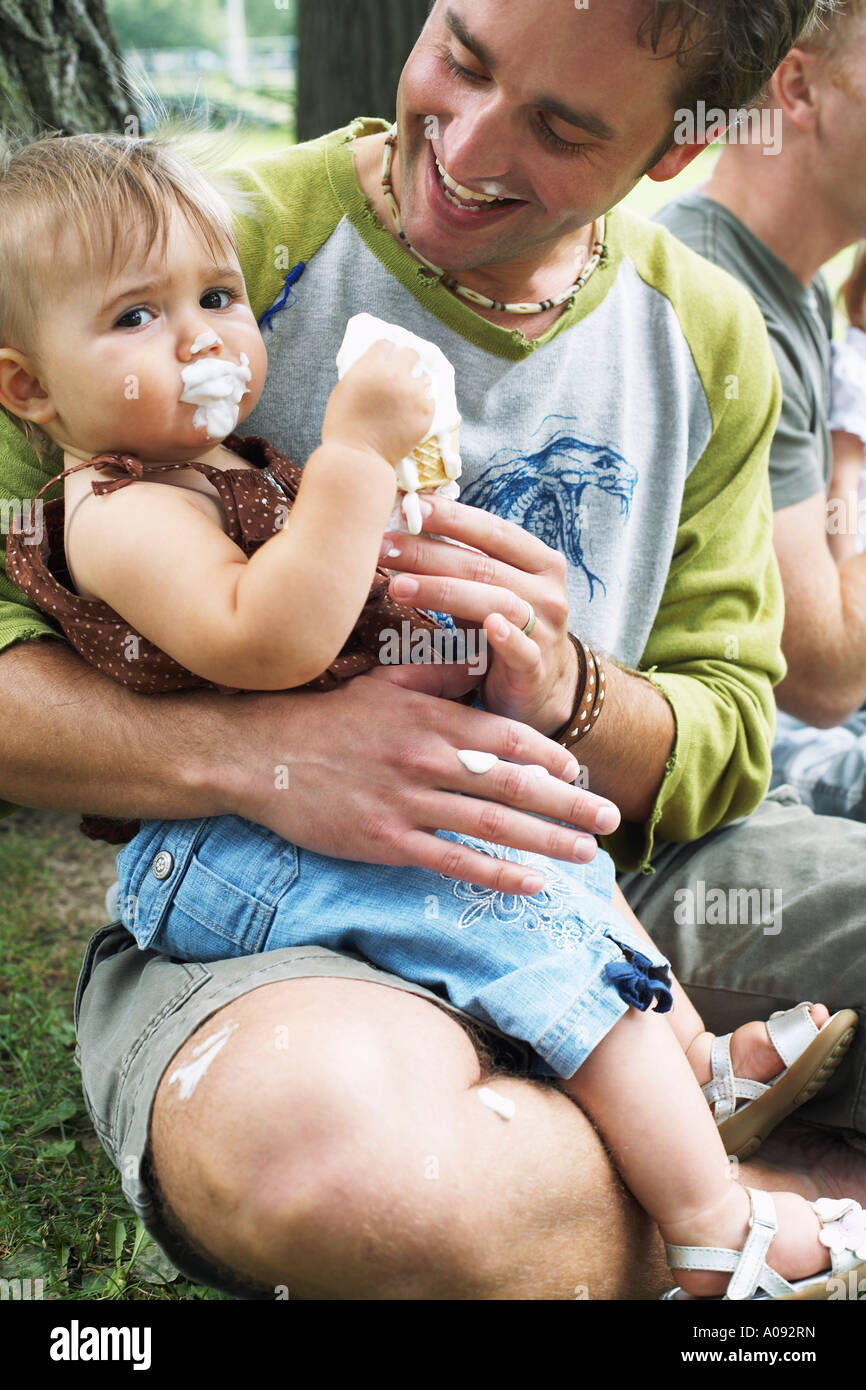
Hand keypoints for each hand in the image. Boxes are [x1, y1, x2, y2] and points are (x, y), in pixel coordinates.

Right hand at [236, 675, 620, 895]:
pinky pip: (452, 861)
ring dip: (547, 840)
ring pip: (492, 826)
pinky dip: (496, 874)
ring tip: (586, 853)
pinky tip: (531, 884)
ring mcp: (407, 803)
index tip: (579, 771)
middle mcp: (426, 759)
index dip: (551, 757)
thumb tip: (484, 661)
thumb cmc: (325, 718)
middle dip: (570, 803)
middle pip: (514, 785)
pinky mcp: (385, 841)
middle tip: (610, 817)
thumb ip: (438, 677)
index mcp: (430, 719)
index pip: (507, 737)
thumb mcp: (383, 684)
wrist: (260, 755)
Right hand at [322, 340, 434, 465]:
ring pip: (424, 377)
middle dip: (406, 362)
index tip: (385, 361)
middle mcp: (395, 375)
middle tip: (401, 375)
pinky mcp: (426, 413)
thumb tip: (377, 364)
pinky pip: (430, 400)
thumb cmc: (343, 425)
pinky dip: (422, 405)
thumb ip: (363, 371)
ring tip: (407, 397)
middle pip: (410, 354)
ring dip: (417, 384)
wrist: (357, 458)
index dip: (385, 353)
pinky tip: (410, 414)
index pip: (387, 344)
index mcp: (372, 366)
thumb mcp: (345, 388)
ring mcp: (413, 394)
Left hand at [377, 493, 578, 733]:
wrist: (541, 687)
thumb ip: (458, 565)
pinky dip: (507, 638)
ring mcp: (546, 629)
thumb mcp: (486, 592)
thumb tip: (398, 533)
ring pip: (496, 603)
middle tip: (383, 547)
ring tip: (399, 586)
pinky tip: (488, 626)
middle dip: (428, 553)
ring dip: (445, 591)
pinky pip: (523, 650)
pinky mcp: (537, 668)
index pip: (493, 530)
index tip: (410, 506)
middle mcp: (546, 590)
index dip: (452, 517)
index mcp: (538, 561)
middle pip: (483, 566)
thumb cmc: (504, 628)